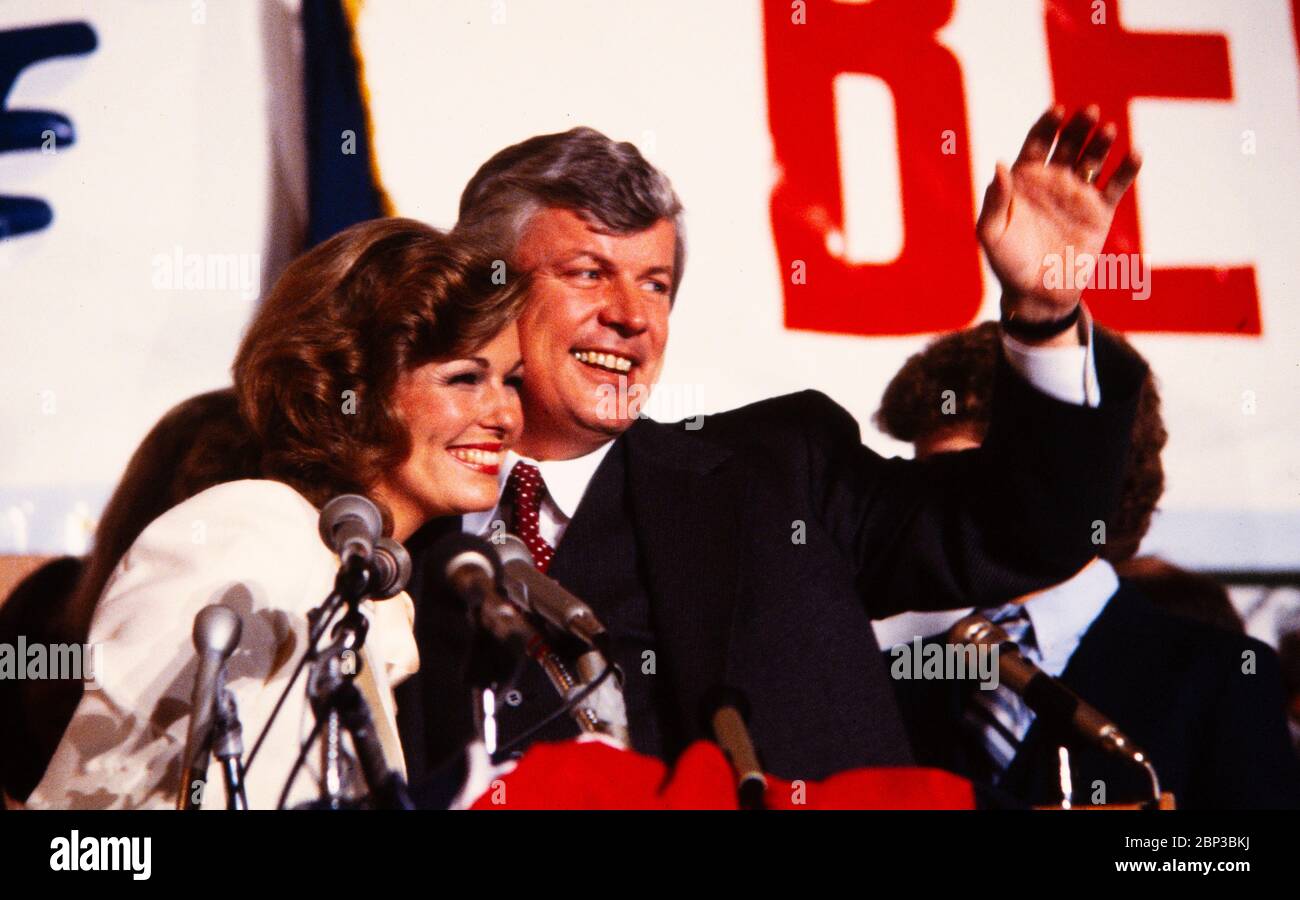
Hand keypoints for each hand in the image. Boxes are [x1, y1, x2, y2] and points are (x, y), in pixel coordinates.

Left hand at [977, 105, 1141, 324]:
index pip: (1038, 142)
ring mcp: (1078, 193)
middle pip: (1069, 144)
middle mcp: (1053, 180)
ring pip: (1094, 158)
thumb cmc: (1007, 263)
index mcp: (1025, 179)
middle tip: (1089, 112)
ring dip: (1102, 141)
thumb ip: (994, 200)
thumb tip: (1000, 165)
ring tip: (1108, 130)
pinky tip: (1134, 152)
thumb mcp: (991, 233)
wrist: (1036, 293)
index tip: (1057, 111)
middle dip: (1078, 126)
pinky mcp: (1100, 211)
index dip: (1046, 125)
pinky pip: (1116, 184)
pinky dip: (1127, 168)